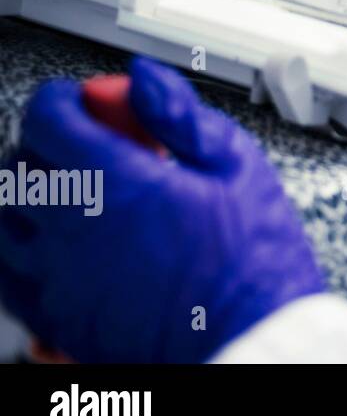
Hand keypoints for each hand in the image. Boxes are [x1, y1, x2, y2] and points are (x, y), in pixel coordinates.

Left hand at [0, 57, 324, 362]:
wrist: (253, 338)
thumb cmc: (254, 259)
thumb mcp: (237, 165)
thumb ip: (180, 113)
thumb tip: (143, 77)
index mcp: (113, 184)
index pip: (46, 120)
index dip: (63, 99)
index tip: (86, 101)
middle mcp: (71, 231)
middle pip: (17, 170)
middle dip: (46, 146)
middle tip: (91, 148)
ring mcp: (59, 281)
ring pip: (5, 226)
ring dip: (29, 201)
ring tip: (72, 197)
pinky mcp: (60, 321)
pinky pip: (11, 280)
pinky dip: (25, 256)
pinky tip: (62, 250)